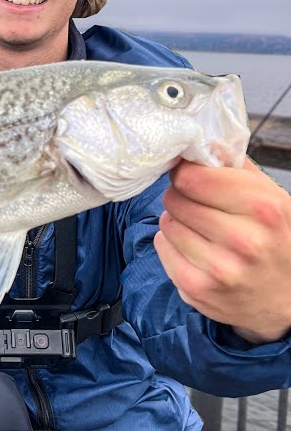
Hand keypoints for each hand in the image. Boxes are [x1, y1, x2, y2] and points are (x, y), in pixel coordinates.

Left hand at [156, 158, 290, 343]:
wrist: (288, 299)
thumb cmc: (277, 239)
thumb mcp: (273, 198)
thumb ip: (236, 167)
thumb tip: (199, 141)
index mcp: (263, 208)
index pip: (191, 176)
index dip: (187, 173)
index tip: (193, 177)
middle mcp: (243, 240)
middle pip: (174, 198)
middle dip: (182, 197)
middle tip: (201, 207)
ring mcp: (218, 268)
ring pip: (166, 222)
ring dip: (178, 222)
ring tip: (203, 231)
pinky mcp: (196, 289)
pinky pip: (161, 246)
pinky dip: (172, 244)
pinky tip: (197, 250)